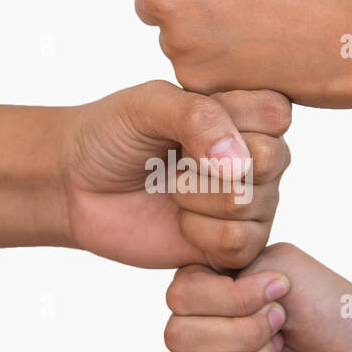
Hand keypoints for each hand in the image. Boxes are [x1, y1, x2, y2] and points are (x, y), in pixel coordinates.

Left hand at [60, 79, 290, 269]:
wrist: (76, 186)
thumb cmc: (112, 134)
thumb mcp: (148, 104)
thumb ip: (198, 115)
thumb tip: (239, 164)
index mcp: (249, 114)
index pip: (275, 116)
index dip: (230, 122)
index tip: (186, 123)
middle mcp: (260, 159)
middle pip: (270, 161)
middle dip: (207, 163)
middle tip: (174, 160)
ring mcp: (251, 205)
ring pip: (253, 205)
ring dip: (197, 198)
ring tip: (171, 189)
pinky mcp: (234, 247)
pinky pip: (240, 244)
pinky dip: (199, 233)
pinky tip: (179, 221)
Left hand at [134, 0, 351, 107]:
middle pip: (153, 6)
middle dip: (183, 11)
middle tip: (232, 18)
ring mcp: (176, 39)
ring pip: (174, 43)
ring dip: (201, 44)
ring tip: (256, 38)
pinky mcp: (193, 80)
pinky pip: (196, 75)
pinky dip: (219, 73)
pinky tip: (258, 61)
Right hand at [164, 242, 351, 351]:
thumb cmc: (339, 312)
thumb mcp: (286, 267)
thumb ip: (231, 271)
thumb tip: (195, 305)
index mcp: (217, 286)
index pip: (181, 293)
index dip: (229, 300)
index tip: (279, 294)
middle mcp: (209, 326)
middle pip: (178, 336)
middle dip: (242, 334)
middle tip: (283, 327)